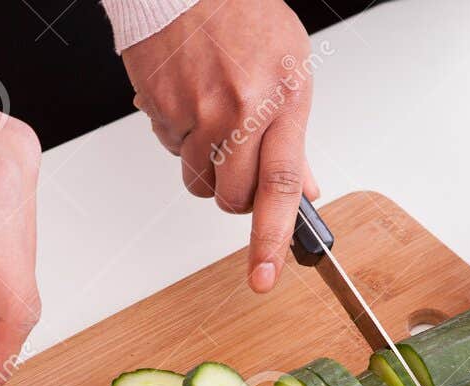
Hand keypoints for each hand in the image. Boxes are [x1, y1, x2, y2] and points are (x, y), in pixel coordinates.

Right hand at [121, 0, 317, 292]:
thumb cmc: (240, 15)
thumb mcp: (289, 68)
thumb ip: (295, 136)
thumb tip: (307, 191)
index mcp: (282, 99)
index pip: (281, 184)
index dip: (273, 238)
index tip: (266, 275)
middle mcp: (241, 109)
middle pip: (233, 196)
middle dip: (235, 196)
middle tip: (239, 162)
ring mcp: (198, 111)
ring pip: (198, 180)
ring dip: (205, 165)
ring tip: (212, 117)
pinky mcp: (163, 110)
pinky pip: (172, 151)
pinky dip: (179, 136)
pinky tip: (188, 100)